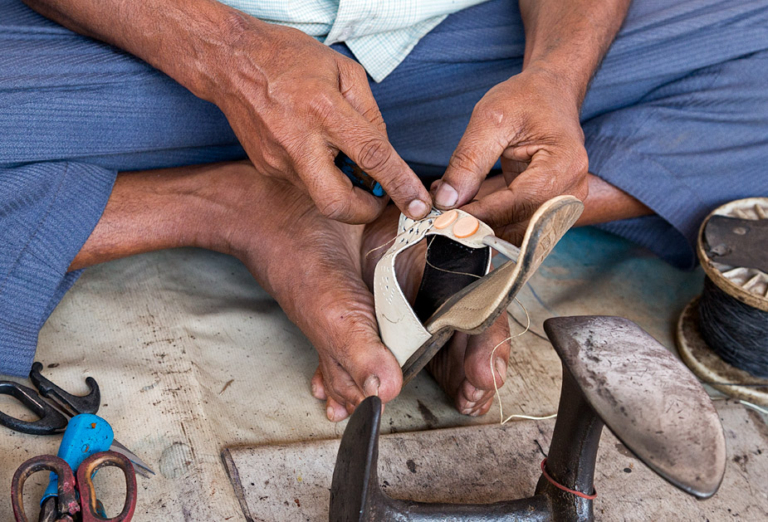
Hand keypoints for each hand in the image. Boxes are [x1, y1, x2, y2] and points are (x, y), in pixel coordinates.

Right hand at [211, 16, 430, 223]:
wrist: (230, 61)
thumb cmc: (290, 58)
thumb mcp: (344, 71)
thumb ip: (370, 115)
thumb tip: (384, 154)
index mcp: (323, 109)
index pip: (371, 156)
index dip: (400, 184)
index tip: (419, 205)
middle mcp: (298, 141)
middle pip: (336, 203)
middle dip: (364, 212)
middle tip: (378, 198)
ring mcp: (277, 160)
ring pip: (321, 196)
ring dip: (343, 189)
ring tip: (343, 157)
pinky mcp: (267, 168)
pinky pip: (306, 184)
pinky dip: (322, 176)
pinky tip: (318, 150)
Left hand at [433, 68, 588, 240]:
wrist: (550, 94)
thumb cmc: (526, 99)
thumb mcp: (490, 119)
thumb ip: (468, 161)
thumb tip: (447, 202)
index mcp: (564, 166)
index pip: (518, 204)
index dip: (480, 215)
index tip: (445, 220)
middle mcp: (571, 192)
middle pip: (521, 227)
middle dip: (479, 227)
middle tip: (441, 222)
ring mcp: (562, 206)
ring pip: (518, 235)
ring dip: (483, 230)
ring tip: (450, 214)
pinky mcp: (548, 211)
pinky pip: (517, 227)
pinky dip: (491, 224)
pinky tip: (466, 212)